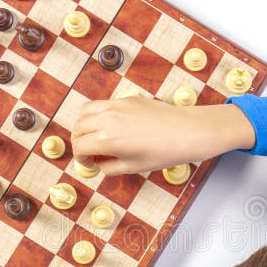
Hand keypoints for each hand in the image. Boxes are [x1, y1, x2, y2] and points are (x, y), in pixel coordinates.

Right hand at [71, 98, 254, 175]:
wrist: (188, 132)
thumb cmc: (164, 152)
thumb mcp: (133, 167)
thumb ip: (109, 167)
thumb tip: (99, 164)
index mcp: (106, 139)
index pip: (79, 147)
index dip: (81, 159)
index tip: (89, 164)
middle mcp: (106, 119)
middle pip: (78, 127)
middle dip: (80, 142)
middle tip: (91, 153)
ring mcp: (116, 105)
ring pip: (86, 111)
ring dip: (85, 125)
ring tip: (97, 137)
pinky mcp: (126, 99)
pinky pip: (102, 104)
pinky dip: (98, 114)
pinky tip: (112, 126)